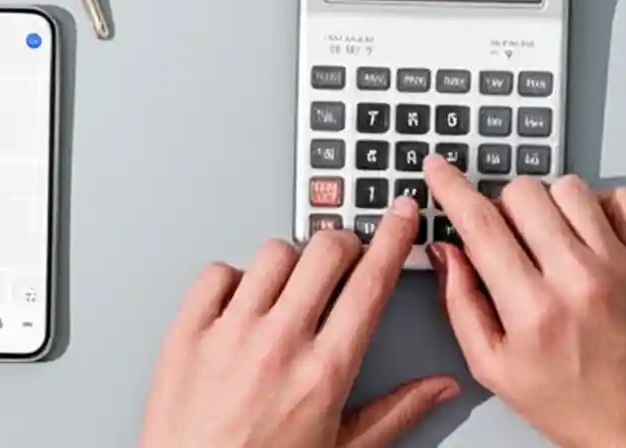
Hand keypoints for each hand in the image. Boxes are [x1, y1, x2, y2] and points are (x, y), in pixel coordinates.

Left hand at [139, 197, 459, 447]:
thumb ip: (396, 411)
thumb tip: (440, 388)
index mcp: (325, 372)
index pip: (372, 283)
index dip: (394, 238)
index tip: (402, 214)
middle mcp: (279, 345)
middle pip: (326, 251)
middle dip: (344, 243)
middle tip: (344, 256)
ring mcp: (228, 335)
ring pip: (273, 252)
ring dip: (290, 261)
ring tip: (290, 288)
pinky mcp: (185, 334)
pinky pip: (216, 273)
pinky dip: (233, 280)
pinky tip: (242, 304)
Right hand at [423, 155, 625, 447]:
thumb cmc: (572, 405)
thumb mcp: (494, 369)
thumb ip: (460, 304)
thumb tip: (445, 251)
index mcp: (532, 309)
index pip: (480, 224)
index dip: (451, 188)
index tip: (438, 169)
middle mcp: (578, 278)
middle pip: (523, 192)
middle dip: (501, 203)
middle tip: (504, 233)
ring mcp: (620, 265)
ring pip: (570, 187)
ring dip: (548, 202)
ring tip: (548, 237)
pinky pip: (623, 198)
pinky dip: (599, 204)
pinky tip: (588, 233)